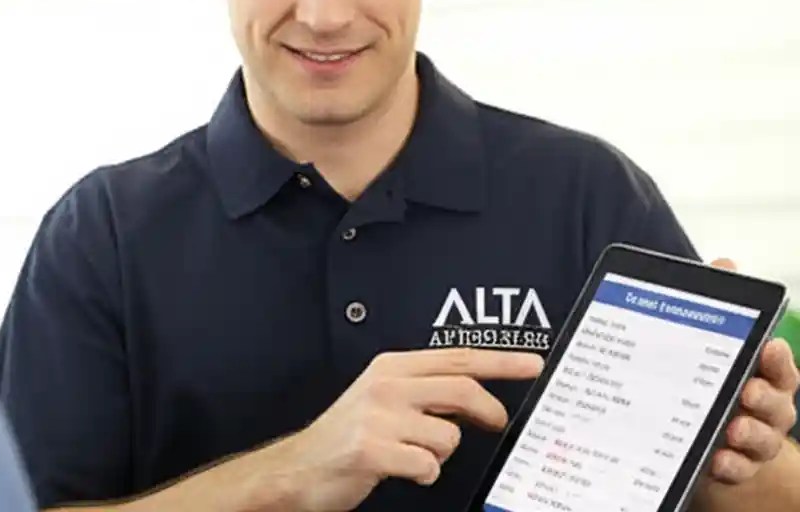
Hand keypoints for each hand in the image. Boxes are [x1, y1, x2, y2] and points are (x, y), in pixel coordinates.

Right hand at [277, 348, 542, 511]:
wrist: (299, 468)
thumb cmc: (345, 436)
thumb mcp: (381, 398)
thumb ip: (423, 390)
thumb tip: (477, 396)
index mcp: (390, 367)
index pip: (457, 357)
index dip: (501, 361)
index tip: (533, 364)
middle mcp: (386, 386)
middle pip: (463, 389)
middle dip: (489, 411)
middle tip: (496, 424)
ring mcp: (378, 417)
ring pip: (449, 436)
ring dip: (440, 453)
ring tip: (413, 455)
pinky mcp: (373, 450)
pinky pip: (428, 466)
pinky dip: (423, 474)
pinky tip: (401, 470)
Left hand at [704, 258, 799, 484]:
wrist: (699, 435)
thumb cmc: (711, 382)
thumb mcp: (710, 342)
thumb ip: (721, 307)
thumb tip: (726, 264)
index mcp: (762, 375)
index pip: (780, 367)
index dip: (778, 358)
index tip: (769, 347)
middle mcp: (765, 409)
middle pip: (778, 406)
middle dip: (765, 398)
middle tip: (747, 393)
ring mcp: (752, 440)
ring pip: (762, 440)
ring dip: (750, 436)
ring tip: (731, 429)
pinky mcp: (732, 465)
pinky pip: (738, 469)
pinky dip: (730, 465)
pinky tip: (716, 460)